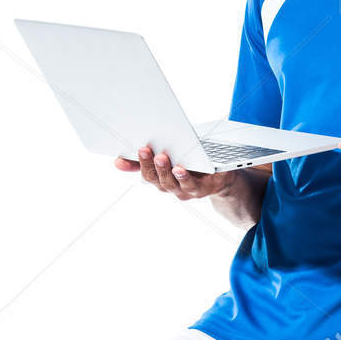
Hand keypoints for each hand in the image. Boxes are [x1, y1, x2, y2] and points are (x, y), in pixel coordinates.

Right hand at [114, 145, 237, 201]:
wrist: (223, 178)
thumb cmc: (193, 164)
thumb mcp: (170, 159)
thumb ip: (147, 161)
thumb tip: (117, 161)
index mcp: (161, 178)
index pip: (142, 172)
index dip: (130, 166)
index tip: (118, 159)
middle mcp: (171, 187)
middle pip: (155, 179)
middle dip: (148, 164)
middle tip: (144, 149)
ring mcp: (186, 190)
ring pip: (171, 184)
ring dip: (164, 171)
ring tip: (161, 156)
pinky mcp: (202, 189)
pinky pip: (191, 186)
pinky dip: (184, 177)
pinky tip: (180, 168)